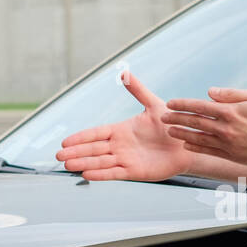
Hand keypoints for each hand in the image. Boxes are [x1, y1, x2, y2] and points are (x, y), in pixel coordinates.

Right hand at [56, 71, 195, 180]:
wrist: (187, 144)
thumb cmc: (171, 125)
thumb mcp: (154, 105)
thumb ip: (138, 90)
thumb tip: (125, 72)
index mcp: (121, 130)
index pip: (96, 134)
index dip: (81, 138)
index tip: (66, 141)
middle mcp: (120, 145)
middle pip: (93, 149)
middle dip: (76, 152)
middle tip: (59, 156)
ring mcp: (126, 159)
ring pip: (100, 161)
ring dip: (83, 163)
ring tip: (68, 166)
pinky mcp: (135, 171)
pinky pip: (114, 172)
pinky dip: (101, 174)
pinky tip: (87, 174)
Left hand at [162, 87, 246, 167]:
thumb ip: (231, 94)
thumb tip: (210, 92)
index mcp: (231, 112)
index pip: (200, 106)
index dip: (183, 105)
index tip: (170, 103)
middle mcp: (227, 129)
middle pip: (195, 122)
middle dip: (177, 119)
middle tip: (163, 117)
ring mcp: (229, 144)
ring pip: (199, 138)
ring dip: (182, 133)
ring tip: (169, 131)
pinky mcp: (233, 156)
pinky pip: (209, 152)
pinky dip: (196, 147)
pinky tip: (187, 144)